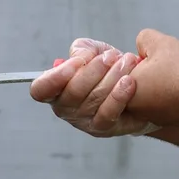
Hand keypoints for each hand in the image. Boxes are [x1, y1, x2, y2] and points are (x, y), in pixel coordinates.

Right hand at [29, 38, 158, 137]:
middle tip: (111, 56)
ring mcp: (83, 121)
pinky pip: (108, 114)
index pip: (41, 89)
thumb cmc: (107, 70)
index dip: (54, 77)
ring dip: (112, 77)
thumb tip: (80, 57)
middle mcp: (64, 108)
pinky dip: (119, 96)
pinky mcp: (103, 129)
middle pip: (73, 91)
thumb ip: (83, 49)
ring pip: (94, 99)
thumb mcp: (93, 51)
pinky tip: (129, 81)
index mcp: (55, 89)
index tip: (76, 62)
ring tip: (126, 62)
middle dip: (95, 69)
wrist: (136, 90)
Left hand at [118, 29, 178, 127]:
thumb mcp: (159, 42)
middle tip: (163, 63)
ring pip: (151, 92)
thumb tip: (142, 48)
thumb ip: (142, 40)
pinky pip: (165, 102)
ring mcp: (153, 118)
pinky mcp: (170, 121)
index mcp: (127, 92)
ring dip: (160, 82)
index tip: (152, 56)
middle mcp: (136, 110)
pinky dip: (171, 93)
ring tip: (176, 73)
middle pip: (136, 82)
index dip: (138, 57)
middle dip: (147, 70)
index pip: (122, 70)